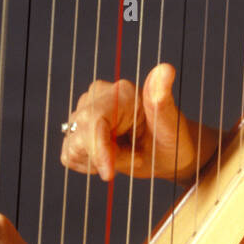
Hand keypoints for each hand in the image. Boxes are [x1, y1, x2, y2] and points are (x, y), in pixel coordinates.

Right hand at [60, 63, 202, 182]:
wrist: (167, 155)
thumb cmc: (172, 140)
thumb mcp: (171, 125)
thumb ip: (162, 100)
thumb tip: (165, 69)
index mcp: (122, 92)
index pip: (94, 121)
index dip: (98, 149)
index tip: (108, 174)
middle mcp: (99, 96)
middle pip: (80, 135)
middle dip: (107, 157)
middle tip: (136, 155)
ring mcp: (86, 111)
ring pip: (74, 147)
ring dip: (100, 160)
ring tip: (127, 153)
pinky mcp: (79, 128)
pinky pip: (70, 155)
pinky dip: (91, 164)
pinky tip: (112, 156)